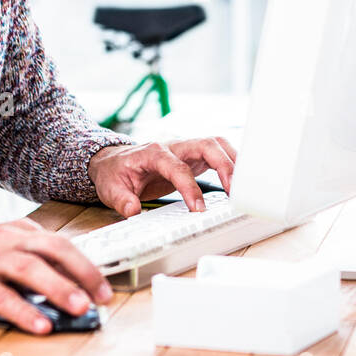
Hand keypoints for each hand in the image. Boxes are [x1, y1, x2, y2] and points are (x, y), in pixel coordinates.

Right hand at [0, 219, 112, 334]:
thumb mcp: (2, 249)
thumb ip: (32, 258)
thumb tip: (70, 283)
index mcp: (17, 232)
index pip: (59, 243)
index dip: (86, 264)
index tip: (105, 287)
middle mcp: (4, 241)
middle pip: (51, 250)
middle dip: (81, 273)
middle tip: (101, 296)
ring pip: (28, 269)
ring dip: (57, 288)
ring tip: (78, 308)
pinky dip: (22, 310)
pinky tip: (39, 324)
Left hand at [88, 136, 237, 217]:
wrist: (114, 161)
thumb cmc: (115, 173)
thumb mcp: (110, 189)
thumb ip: (122, 200)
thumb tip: (132, 210)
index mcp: (153, 152)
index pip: (177, 167)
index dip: (189, 187)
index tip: (198, 208)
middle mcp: (173, 146)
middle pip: (206, 144)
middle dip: (224, 165)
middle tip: (234, 191)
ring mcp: (185, 149)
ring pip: (216, 144)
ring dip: (233, 161)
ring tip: (244, 186)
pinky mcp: (193, 156)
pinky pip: (217, 153)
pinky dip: (231, 163)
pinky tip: (239, 181)